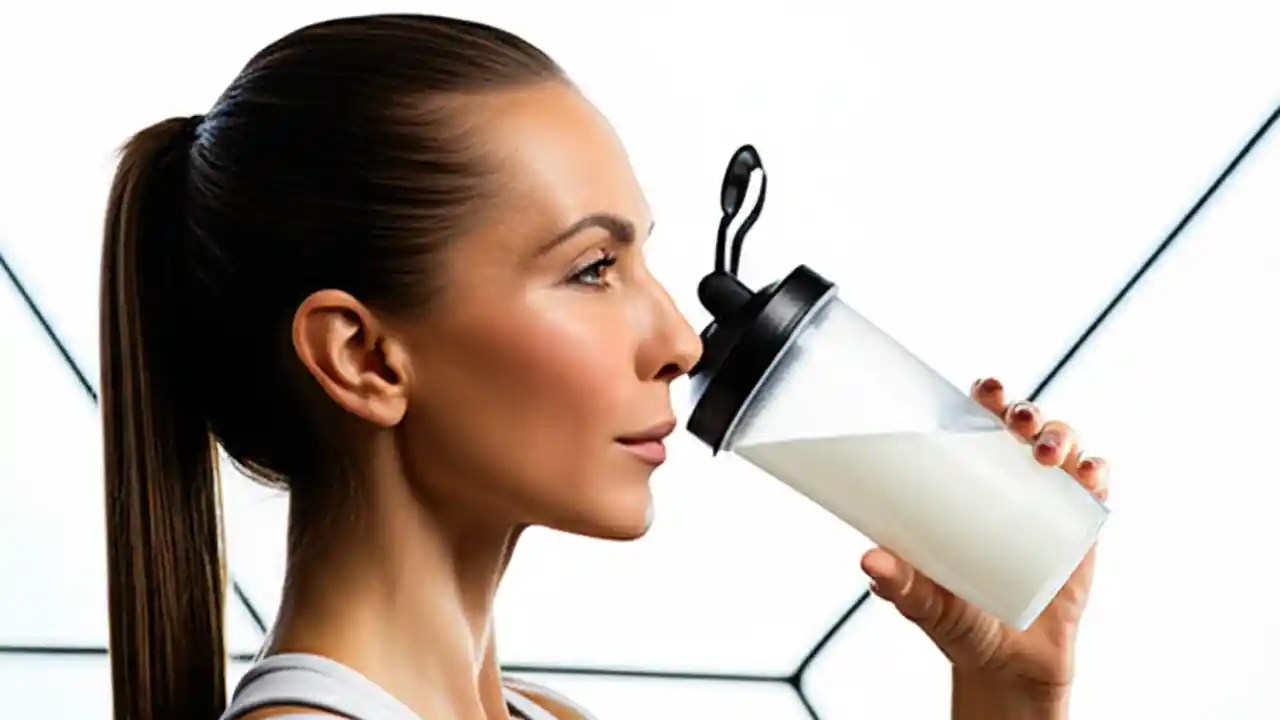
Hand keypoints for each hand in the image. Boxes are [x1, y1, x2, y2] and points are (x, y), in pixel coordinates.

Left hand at [859, 377, 1108, 706]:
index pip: (976, 423)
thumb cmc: (957, 621)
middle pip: (1025, 425)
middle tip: (1017, 421)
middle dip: (1026, 410)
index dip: (985, 396)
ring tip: (1046, 454)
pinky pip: (1095, 488)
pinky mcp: (1081, 529)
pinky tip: (1090, 477)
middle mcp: (1009, 481)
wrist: (1008, 666)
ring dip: (1062, 436)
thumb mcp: (925, 602)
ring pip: (1064, 447)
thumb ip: (899, 585)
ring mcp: (1049, 501)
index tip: (983, 389)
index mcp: (968, 482)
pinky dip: (1097, 474)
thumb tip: (868, 561)